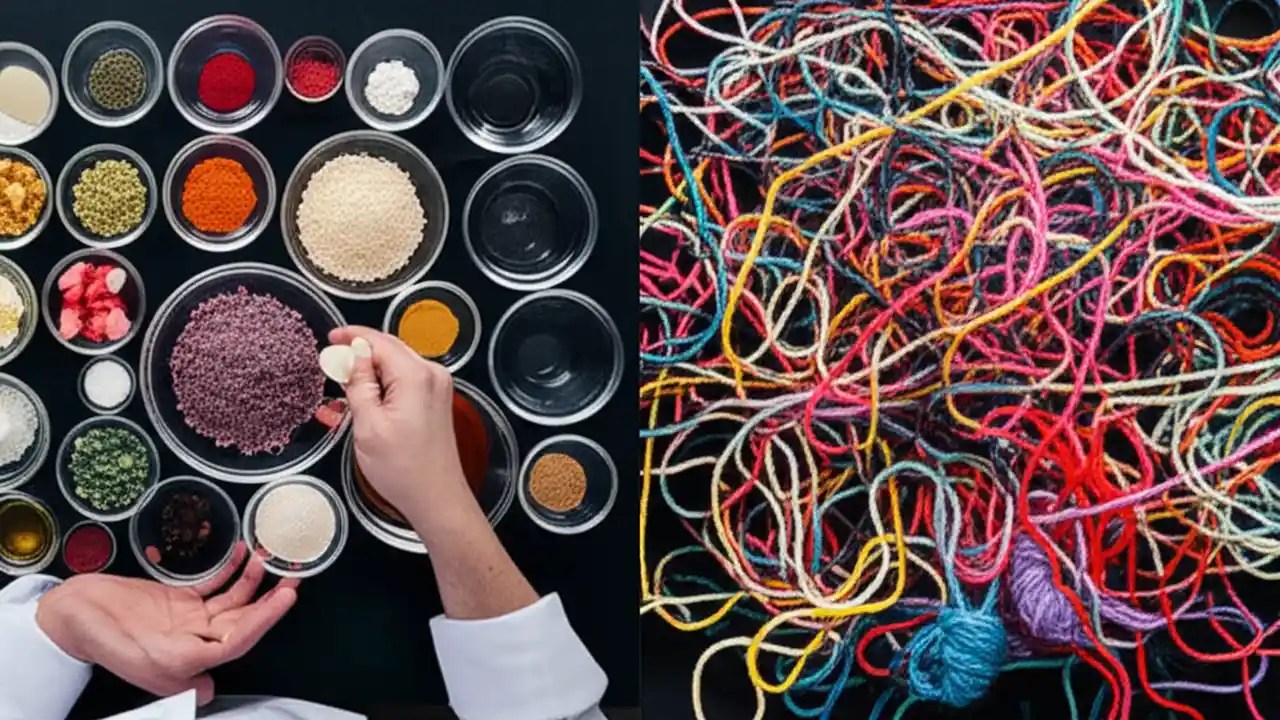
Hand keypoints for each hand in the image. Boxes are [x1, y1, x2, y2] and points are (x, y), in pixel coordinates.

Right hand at [36, 543, 296, 704]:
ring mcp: (188, 620)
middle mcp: (194, 641)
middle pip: (242, 620)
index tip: (285, 598)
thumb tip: (209, 689)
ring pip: (232, 601)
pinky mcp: (179, 601)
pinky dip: (229, 571)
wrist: (71, 615)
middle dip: (269, 600)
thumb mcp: (141, 661)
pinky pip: (213, 587)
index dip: (264, 620)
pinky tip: (241, 555)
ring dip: (252, 581)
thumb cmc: (101, 637)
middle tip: (292, 575)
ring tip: (268, 558)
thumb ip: (180, 674)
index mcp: (188, 660)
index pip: (239, 640)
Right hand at [329, 326, 471, 515]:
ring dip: (373, 366)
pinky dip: (386, 379)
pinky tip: (368, 391)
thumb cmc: (401, 468)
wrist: (437, 497)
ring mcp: (438, 386)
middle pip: (391, 348)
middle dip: (361, 350)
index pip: (379, 341)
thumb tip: (351, 355)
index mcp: (415, 375)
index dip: (352, 337)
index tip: (330, 337)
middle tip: (333, 360)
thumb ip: (358, 384)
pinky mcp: (437, 399)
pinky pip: (408, 377)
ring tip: (346, 379)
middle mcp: (432, 373)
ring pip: (399, 362)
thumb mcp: (368, 425)